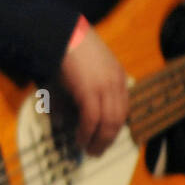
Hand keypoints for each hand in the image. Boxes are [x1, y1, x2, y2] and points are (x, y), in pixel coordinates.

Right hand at [58, 27, 128, 155]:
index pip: (123, 108)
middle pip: (119, 119)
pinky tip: (81, 139)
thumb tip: (61, 119)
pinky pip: (92, 119)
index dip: (114, 127)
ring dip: (100, 140)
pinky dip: (87, 132)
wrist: (62, 32)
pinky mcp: (89, 91)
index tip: (106, 138)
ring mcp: (104, 88)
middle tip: (98, 151)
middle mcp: (116, 84)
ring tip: (90, 150)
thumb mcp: (79, 70)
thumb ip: (75, 94)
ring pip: (109, 123)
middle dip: (109, 139)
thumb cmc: (68, 47)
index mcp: (118, 76)